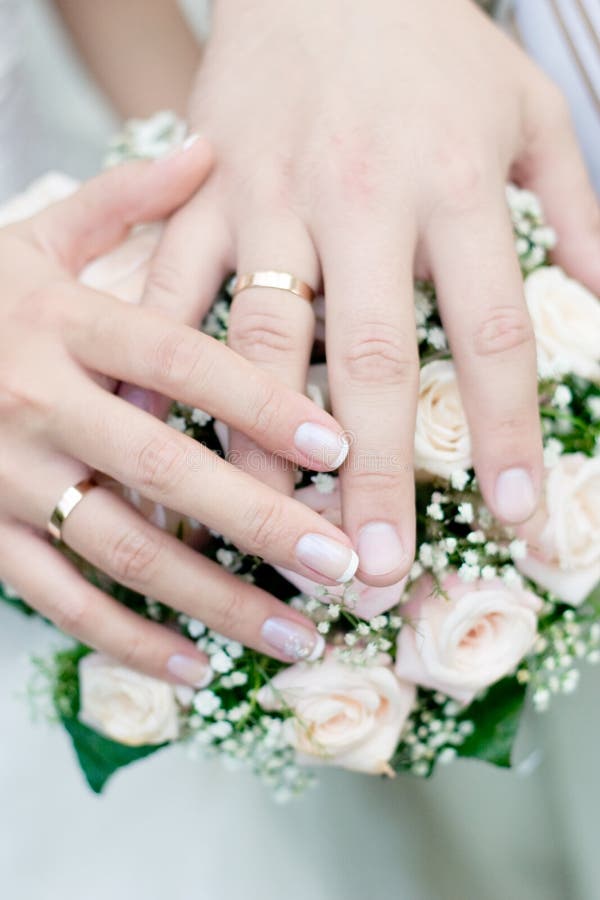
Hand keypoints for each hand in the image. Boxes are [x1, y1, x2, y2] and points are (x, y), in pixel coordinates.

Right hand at [0, 142, 357, 684]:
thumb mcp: (35, 238)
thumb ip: (123, 202)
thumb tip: (206, 145)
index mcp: (62, 322)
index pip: (178, 362)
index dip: (261, 402)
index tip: (340, 447)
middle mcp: (38, 402)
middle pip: (164, 470)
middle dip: (260, 523)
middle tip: (343, 565)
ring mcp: (5, 477)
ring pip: (122, 551)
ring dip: (214, 600)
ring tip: (297, 635)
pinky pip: (61, 600)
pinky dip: (130, 640)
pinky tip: (200, 669)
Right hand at [132, 0, 599, 595]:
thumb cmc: (433, 47)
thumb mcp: (528, 114)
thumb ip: (573, 213)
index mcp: (453, 185)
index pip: (491, 330)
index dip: (507, 429)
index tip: (514, 516)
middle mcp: (359, 199)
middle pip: (370, 359)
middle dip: (376, 473)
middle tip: (379, 569)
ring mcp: (269, 197)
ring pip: (259, 339)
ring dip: (262, 443)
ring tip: (272, 529)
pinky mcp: (200, 192)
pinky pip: (172, 287)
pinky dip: (162, 361)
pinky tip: (160, 432)